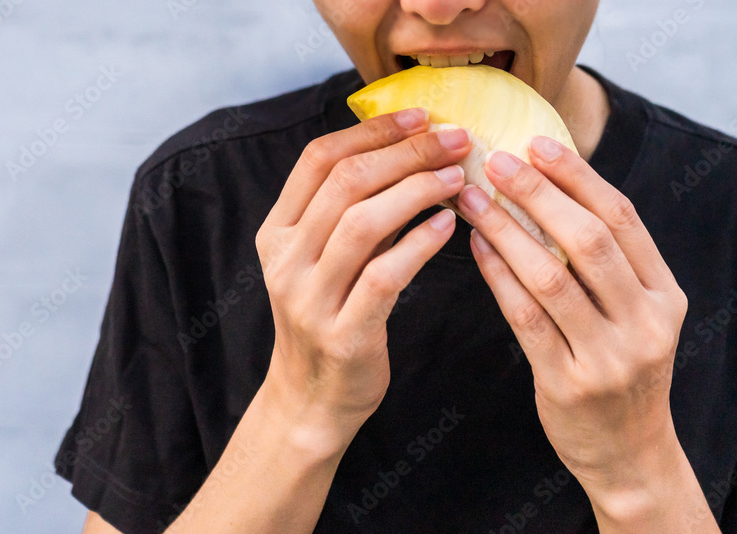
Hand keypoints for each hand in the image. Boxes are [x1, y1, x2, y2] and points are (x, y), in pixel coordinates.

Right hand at [255, 109, 470, 451]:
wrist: (311, 399)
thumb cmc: (332, 317)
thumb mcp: (326, 260)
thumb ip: (354, 212)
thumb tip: (411, 152)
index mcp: (278, 232)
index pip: (318, 159)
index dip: (372, 130)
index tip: (421, 115)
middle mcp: (285, 260)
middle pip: (344, 183)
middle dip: (406, 153)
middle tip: (456, 139)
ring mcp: (308, 299)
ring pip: (360, 223)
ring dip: (416, 191)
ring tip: (458, 176)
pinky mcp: (342, 334)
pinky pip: (382, 277)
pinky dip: (418, 245)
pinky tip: (449, 226)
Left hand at [457, 137, 715, 529]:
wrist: (631, 455)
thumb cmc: (624, 372)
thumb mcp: (639, 317)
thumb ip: (611, 265)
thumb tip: (553, 190)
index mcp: (665, 296)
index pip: (623, 219)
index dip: (578, 176)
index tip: (538, 143)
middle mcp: (645, 323)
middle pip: (589, 240)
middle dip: (538, 193)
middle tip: (496, 160)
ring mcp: (610, 358)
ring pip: (551, 276)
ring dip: (506, 230)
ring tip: (472, 198)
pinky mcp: (569, 384)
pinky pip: (525, 318)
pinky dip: (498, 276)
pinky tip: (476, 247)